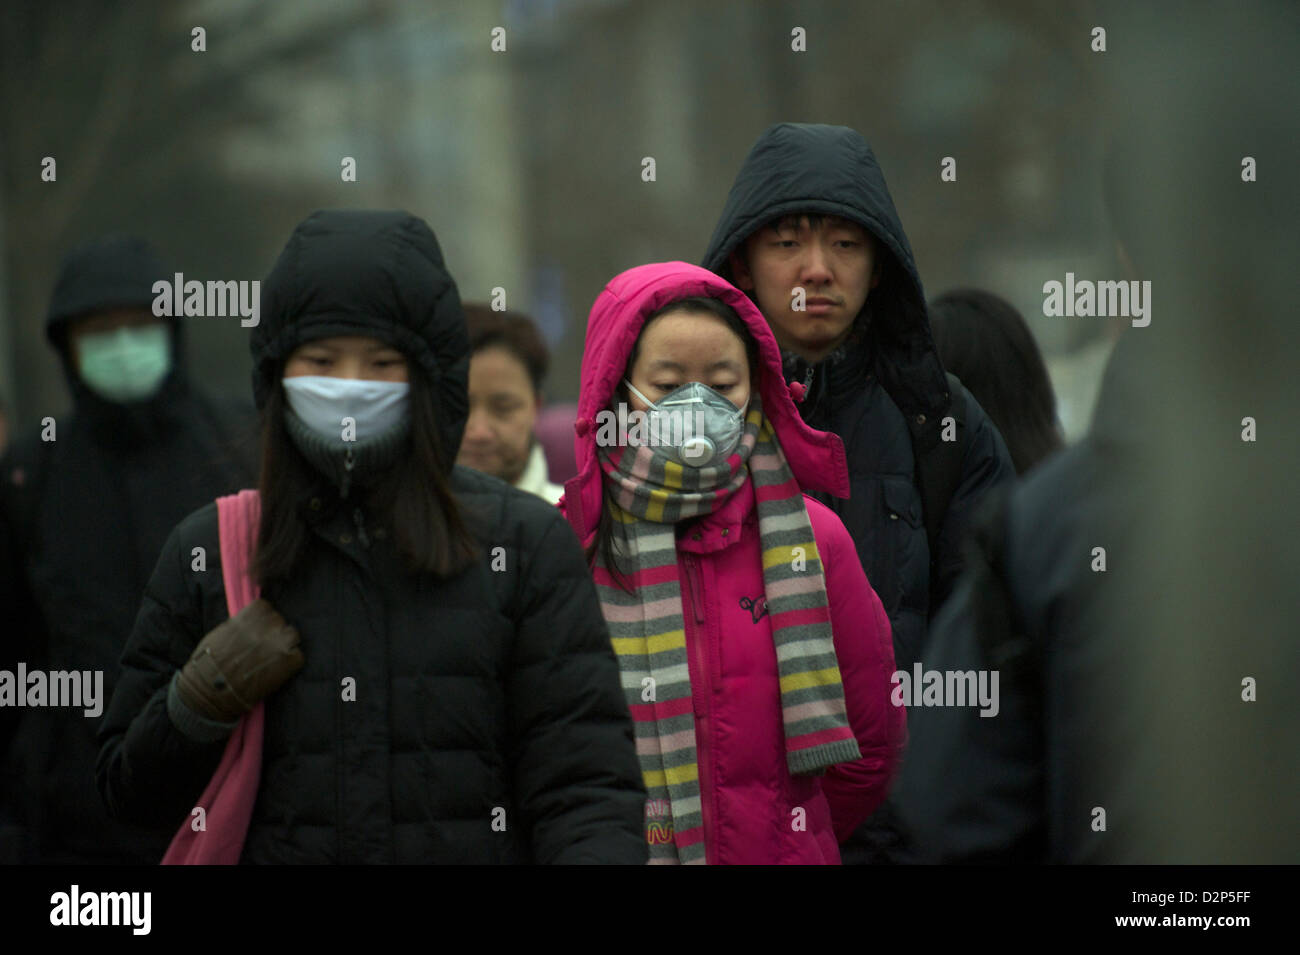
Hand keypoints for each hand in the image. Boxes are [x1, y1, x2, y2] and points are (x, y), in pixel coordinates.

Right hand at [175, 598, 304, 721]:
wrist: (211, 691)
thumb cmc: (210, 663)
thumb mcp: (221, 633)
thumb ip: (240, 623)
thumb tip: (252, 622)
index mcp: (249, 617)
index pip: (266, 607)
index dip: (261, 620)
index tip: (257, 630)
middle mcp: (266, 627)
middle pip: (279, 621)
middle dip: (272, 632)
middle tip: (264, 647)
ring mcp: (279, 643)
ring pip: (292, 635)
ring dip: (285, 644)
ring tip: (273, 658)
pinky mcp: (290, 661)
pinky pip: (297, 656)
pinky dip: (290, 663)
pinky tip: (277, 671)